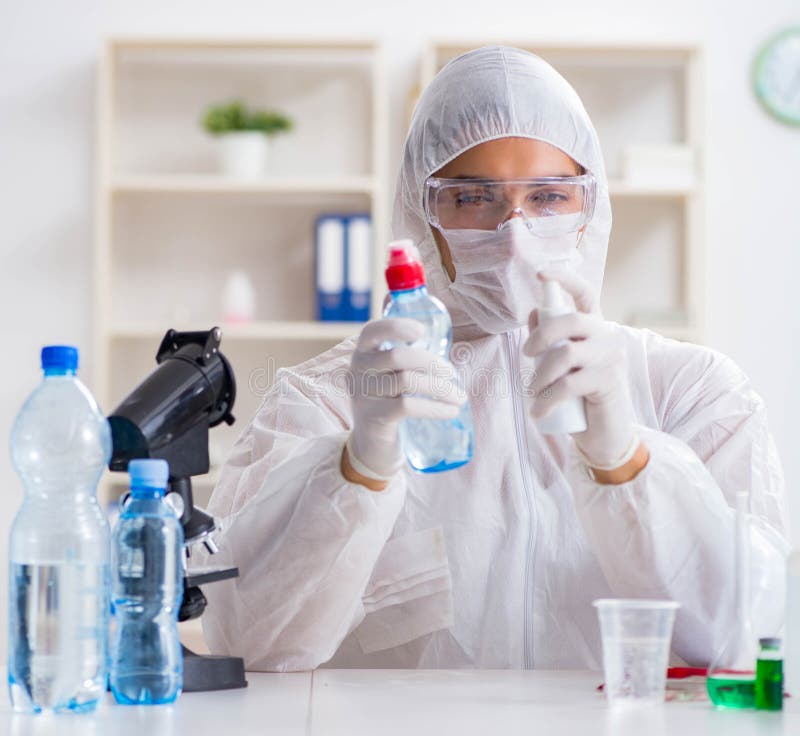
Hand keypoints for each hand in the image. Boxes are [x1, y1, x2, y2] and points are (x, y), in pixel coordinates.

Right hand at [346, 318, 464, 481]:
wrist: (371, 444)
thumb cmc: (389, 400)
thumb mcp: (390, 375)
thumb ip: (407, 358)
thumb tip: (450, 345)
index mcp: (362, 353)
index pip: (372, 331)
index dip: (396, 327)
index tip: (421, 332)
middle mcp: (357, 370)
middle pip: (397, 356)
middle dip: (432, 363)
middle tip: (453, 374)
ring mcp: (363, 395)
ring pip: (407, 381)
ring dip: (440, 388)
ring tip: (459, 397)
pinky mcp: (374, 417)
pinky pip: (408, 406)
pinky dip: (436, 408)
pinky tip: (451, 411)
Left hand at [522, 269, 638, 470]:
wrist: (605, 436)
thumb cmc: (580, 399)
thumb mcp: (560, 367)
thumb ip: (549, 340)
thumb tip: (533, 311)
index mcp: (595, 328)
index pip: (585, 293)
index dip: (565, 279)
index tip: (540, 273)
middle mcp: (608, 336)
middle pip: (571, 320)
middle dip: (541, 336)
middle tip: (527, 356)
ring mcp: (612, 358)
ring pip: (566, 354)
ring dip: (540, 376)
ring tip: (534, 394)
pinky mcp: (609, 381)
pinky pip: (568, 384)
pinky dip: (546, 399)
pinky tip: (538, 413)